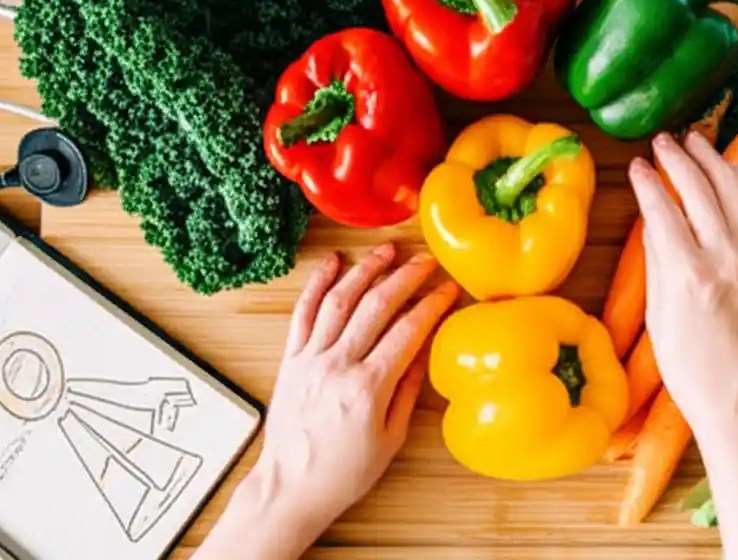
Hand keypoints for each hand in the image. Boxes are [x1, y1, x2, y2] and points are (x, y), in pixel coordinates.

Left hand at [197, 245, 458, 559]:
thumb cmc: (343, 473)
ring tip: (386, 250)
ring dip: (365, 270)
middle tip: (424, 261)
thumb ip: (408, 390)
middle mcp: (337, 365)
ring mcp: (310, 358)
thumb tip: (424, 351)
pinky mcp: (290, 359)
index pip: (407, 331)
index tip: (447, 289)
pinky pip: (304, 312)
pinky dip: (317, 284)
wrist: (290, 487)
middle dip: (404, 277)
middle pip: (376, 306)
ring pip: (339, 300)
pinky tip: (333, 264)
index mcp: (368, 388)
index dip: (431, 305)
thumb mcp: (390, 439)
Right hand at [628, 131, 737, 443]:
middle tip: (663, 141)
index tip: (637, 164)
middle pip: (700, 191)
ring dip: (716, 162)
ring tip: (698, 142)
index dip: (648, 182)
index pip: (663, 210)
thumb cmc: (692, 373)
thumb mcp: (659, 320)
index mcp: (688, 276)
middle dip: (679, 160)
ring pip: (737, 193)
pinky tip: (733, 173)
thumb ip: (657, 265)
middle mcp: (726, 260)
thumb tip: (653, 222)